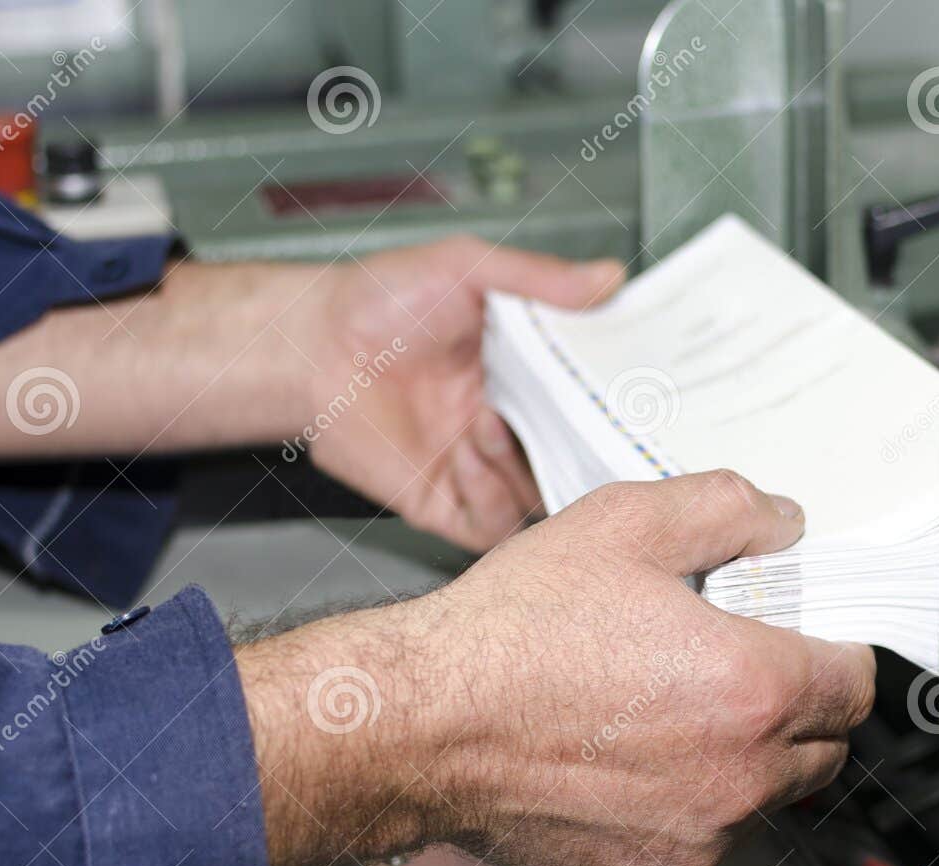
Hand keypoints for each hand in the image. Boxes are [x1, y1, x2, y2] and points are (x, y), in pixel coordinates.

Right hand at [236, 470, 875, 865]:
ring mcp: (695, 840)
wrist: (423, 725)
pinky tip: (619, 769)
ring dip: (735, 764)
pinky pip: (696, 845)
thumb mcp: (622, 524)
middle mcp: (738, 778)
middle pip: (820, 748)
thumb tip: (781, 522)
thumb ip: (726, 509)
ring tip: (655, 718)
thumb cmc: (509, 634)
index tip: (798, 640)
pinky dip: (677, 813)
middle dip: (789, 708)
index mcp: (752, 689)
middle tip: (720, 671)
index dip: (830, 650)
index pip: (856, 682)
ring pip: (758, 802)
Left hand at [289, 236, 624, 551]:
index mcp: (522, 376)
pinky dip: (492, 496)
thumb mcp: (468, 268)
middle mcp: (504, 424)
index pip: (588, 405)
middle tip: (579, 429)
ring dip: (525, 468)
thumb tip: (607, 278)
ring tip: (494, 424)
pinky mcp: (440, 499)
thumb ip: (539, 279)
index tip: (628, 398)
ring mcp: (474, 466)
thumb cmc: (378, 302)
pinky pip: (489, 524)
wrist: (311, 346)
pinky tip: (470, 453)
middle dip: (580, 451)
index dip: (611, 409)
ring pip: (538, 498)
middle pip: (572, 459)